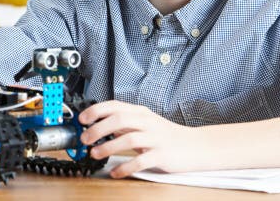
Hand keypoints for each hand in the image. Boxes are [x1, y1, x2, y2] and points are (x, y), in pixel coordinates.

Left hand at [78, 100, 200, 177]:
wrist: (197, 146)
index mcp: (140, 112)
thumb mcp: (144, 123)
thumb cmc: (167, 135)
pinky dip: (126, 167)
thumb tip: (99, 126)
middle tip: (85, 139)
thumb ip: (124, 123)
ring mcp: (156, 138)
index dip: (96, 111)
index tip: (81, 119)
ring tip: (95, 154)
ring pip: (128, 139)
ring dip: (108, 147)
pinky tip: (116, 172)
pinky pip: (141, 161)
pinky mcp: (163, 155)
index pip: (114, 106)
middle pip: (119, 120)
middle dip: (98, 129)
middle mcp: (147, 122)